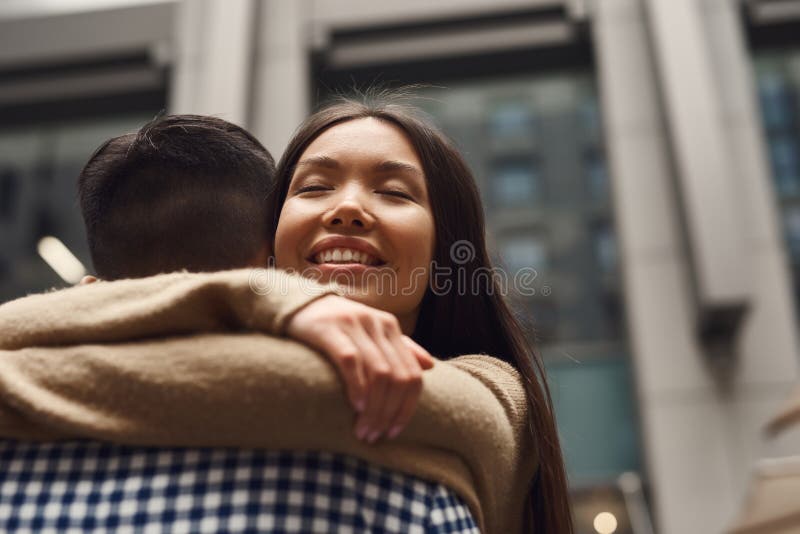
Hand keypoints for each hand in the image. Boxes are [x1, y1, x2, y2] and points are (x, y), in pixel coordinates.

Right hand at [286, 295, 434, 442]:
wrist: (301, 304)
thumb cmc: (339, 327)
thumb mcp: (373, 333)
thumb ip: (401, 347)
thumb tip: (430, 366)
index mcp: (391, 327)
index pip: (412, 374)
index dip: (407, 408)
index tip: (394, 432)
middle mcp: (377, 324)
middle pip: (398, 378)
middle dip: (389, 413)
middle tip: (375, 436)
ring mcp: (355, 325)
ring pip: (379, 374)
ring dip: (374, 408)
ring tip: (363, 430)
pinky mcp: (330, 329)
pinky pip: (351, 362)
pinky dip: (357, 387)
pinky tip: (356, 406)